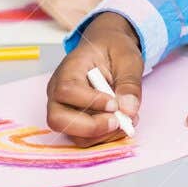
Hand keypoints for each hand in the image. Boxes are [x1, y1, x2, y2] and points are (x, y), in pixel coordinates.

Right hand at [44, 13, 143, 145]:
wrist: (108, 49)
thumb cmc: (114, 50)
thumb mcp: (128, 59)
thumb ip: (129, 83)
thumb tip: (128, 110)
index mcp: (69, 68)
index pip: (67, 90)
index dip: (91, 102)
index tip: (115, 104)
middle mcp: (59, 91)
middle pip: (58, 119)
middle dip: (90, 127)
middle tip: (118, 121)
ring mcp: (64, 108)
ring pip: (73, 134)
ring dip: (102, 134)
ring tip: (127, 120)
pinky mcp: (76, 120)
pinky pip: (85, 137)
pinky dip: (105, 136)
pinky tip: (123, 122)